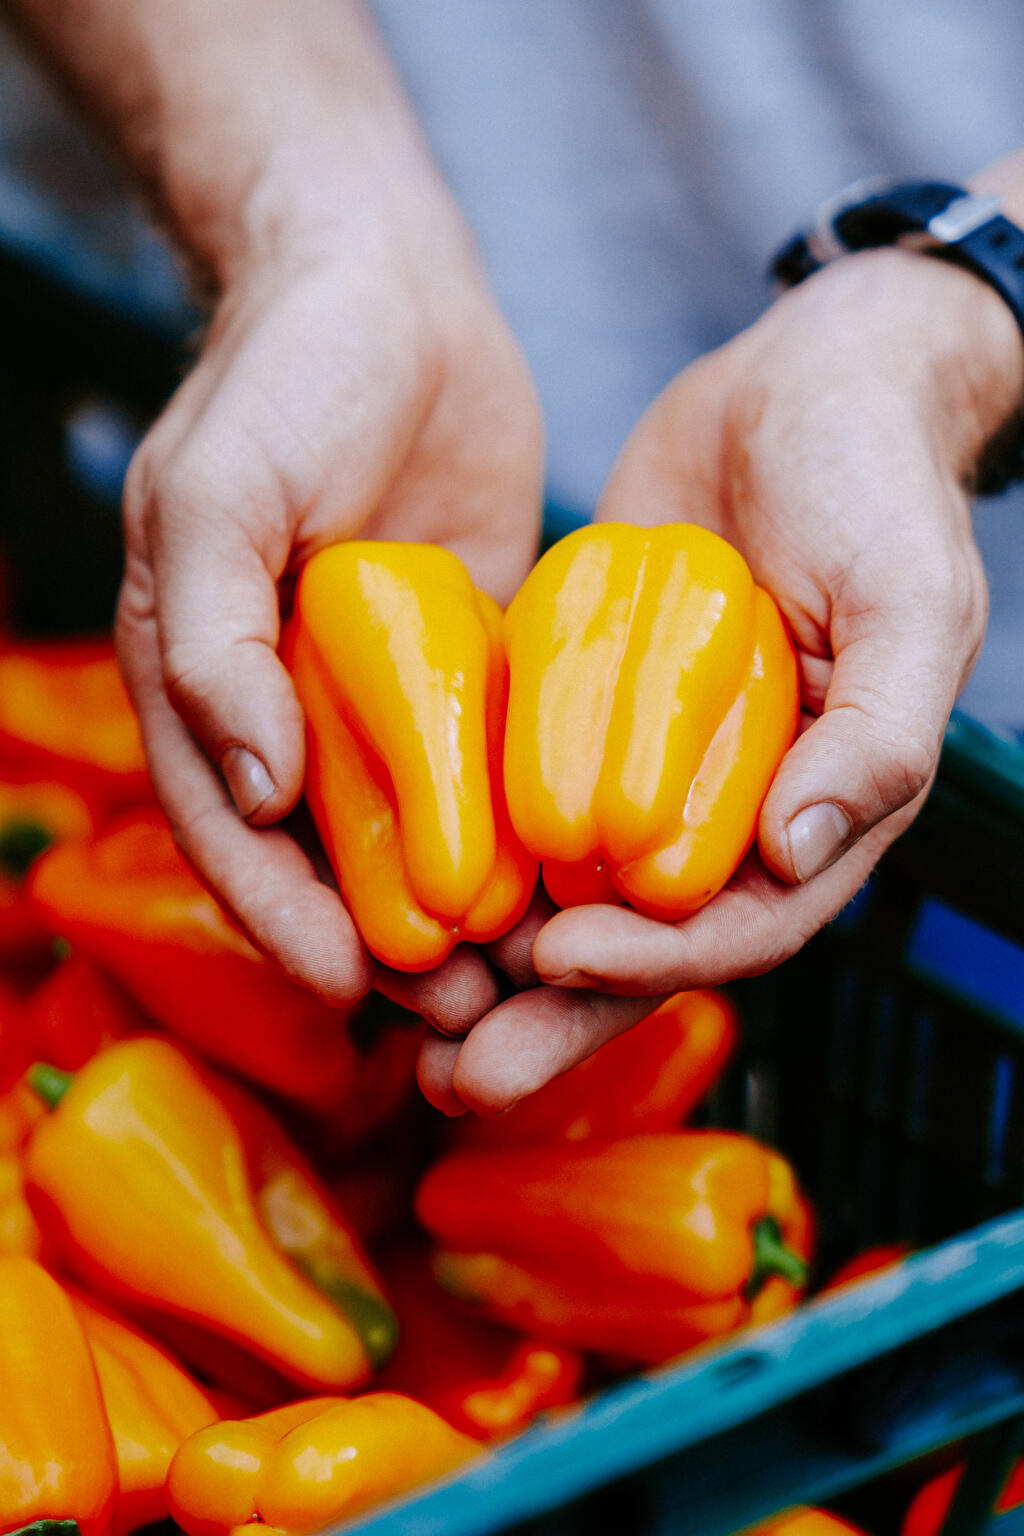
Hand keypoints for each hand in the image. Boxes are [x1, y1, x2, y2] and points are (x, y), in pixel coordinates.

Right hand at [117, 194, 541, 1028]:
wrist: (393, 290)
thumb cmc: (286, 377)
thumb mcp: (216, 492)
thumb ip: (214, 639)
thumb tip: (252, 789)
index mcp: (205, 678)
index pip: (229, 830)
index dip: (282, 918)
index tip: (351, 987)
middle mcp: (287, 701)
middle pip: (325, 858)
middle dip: (381, 944)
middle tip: (457, 1014)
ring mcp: (381, 689)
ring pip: (411, 832)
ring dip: (456, 914)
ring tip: (518, 982)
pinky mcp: (464, 663)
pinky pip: (485, 768)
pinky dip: (512, 836)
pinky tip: (563, 889)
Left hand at [419, 245, 1022, 1113]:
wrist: (805, 387)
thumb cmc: (876, 484)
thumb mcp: (909, 600)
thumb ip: (876, 731)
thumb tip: (799, 851)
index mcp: (819, 810)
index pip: (740, 926)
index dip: (657, 964)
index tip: (559, 959)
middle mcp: (731, 812)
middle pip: (642, 946)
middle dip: (555, 1017)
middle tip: (457, 1078)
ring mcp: (653, 769)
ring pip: (572, 896)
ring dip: (497, 972)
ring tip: (409, 1024)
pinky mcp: (586, 718)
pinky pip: (522, 802)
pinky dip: (470, 857)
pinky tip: (400, 895)